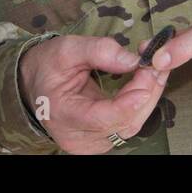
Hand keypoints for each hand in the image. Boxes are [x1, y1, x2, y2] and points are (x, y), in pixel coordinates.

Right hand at [19, 35, 168, 153]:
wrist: (33, 83)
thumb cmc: (47, 65)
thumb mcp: (67, 49)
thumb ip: (99, 51)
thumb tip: (133, 60)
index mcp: (62, 114)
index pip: (101, 118)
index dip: (128, 102)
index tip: (148, 78)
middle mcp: (77, 137)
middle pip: (122, 123)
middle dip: (145, 93)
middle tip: (158, 65)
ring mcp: (90, 143)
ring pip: (129, 126)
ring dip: (147, 97)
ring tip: (154, 71)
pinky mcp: (100, 140)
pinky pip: (126, 125)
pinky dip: (139, 104)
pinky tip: (145, 85)